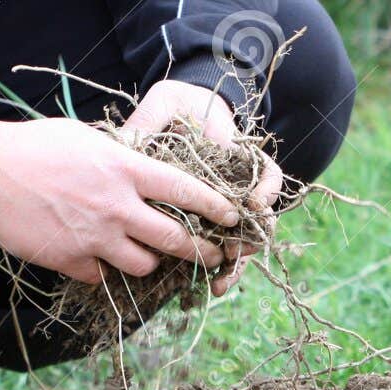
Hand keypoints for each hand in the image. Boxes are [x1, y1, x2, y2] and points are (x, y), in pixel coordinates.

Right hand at [0, 118, 240, 284]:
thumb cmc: (36, 144)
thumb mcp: (89, 139)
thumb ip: (122, 159)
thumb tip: (145, 170)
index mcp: (125, 169)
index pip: (186, 191)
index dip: (215, 208)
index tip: (232, 218)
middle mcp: (117, 207)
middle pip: (176, 241)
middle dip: (202, 252)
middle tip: (212, 256)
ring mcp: (95, 238)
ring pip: (144, 266)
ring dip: (148, 262)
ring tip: (142, 253)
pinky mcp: (71, 260)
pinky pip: (101, 276)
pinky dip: (101, 270)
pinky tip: (92, 256)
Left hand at [122, 80, 283, 296]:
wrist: (181, 107)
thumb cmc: (178, 102)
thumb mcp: (164, 101)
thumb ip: (151, 119)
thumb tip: (123, 142)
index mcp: (236, 154)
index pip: (267, 175)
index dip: (266, 192)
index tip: (252, 206)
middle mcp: (239, 183)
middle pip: (260, 218)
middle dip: (250, 240)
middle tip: (233, 255)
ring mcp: (229, 203)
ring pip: (245, 239)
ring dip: (237, 263)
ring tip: (221, 283)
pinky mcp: (214, 218)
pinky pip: (225, 247)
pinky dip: (224, 267)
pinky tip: (213, 285)